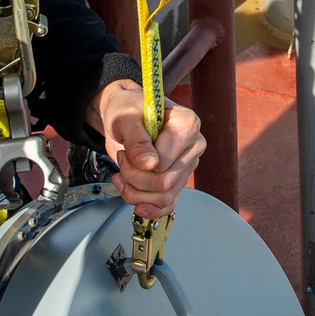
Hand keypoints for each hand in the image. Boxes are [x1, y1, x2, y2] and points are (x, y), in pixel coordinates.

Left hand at [86, 79, 205, 217]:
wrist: (124, 114)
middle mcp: (193, 146)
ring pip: (164, 197)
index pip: (164, 163)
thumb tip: (150, 165)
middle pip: (164, 183)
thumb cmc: (127, 108)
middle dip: (133, 179)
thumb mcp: (125, 118)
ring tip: (122, 176)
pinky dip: (148, 207)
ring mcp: (187, 165)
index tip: (124, 151)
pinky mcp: (178, 180)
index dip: (138, 164)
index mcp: (187, 125)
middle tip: (121, 161)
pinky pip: (168, 205)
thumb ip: (137, 140)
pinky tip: (134, 199)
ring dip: (135, 194)